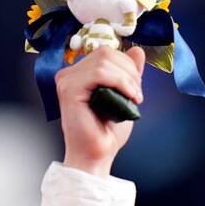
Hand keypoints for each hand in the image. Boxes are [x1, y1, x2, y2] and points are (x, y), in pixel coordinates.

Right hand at [56, 45, 145, 176]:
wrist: (97, 155)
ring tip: (135, 97)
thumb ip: (127, 73)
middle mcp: (69, 74)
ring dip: (127, 78)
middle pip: (106, 52)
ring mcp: (66, 80)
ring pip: (104, 60)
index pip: (106, 53)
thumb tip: (137, 50)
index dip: (127, 66)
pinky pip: (99, 73)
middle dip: (129, 71)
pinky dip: (120, 82)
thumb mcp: (123, 95)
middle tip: (137, 94)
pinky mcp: (69, 89)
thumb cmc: (106, 132)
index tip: (137, 89)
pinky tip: (129, 96)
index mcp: (79, 74)